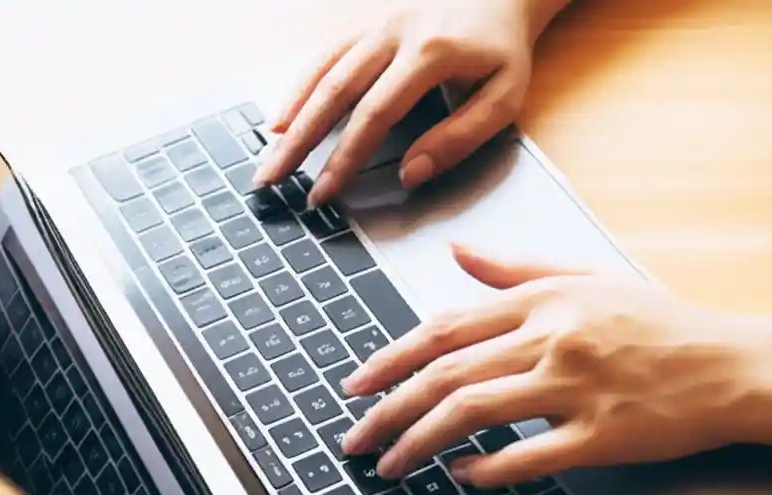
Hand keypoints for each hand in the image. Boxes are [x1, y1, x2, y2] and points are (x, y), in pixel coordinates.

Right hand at [255, 0, 570, 204]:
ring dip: (291, 117)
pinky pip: (323, 56)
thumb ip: (459, 138)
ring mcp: (374, 25)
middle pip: (335, 93)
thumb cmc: (501, 50)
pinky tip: (280, 119)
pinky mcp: (364, 25)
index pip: (375, 114)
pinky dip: (298, 88)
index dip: (344, 157)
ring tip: (268, 156)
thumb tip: (409, 173)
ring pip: (322, 73)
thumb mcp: (503, 97)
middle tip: (271, 180)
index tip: (322, 192)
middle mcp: (394, 34)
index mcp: (430, 53)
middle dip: (300, 142)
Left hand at [339, 244, 771, 485]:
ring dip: (419, 442)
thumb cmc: (660, 322)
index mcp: (543, 300)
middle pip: (445, 374)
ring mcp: (575, 386)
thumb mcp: (587, 277)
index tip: (353, 384)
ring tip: (390, 464)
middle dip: (388, 409)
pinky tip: (459, 476)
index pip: (443, 329)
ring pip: (472, 412)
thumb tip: (456, 251)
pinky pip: (527, 455)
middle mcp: (551, 338)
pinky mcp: (601, 434)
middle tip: (355, 438)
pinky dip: (485, 468)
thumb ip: (515, 269)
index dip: (389, 358)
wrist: (734, 365)